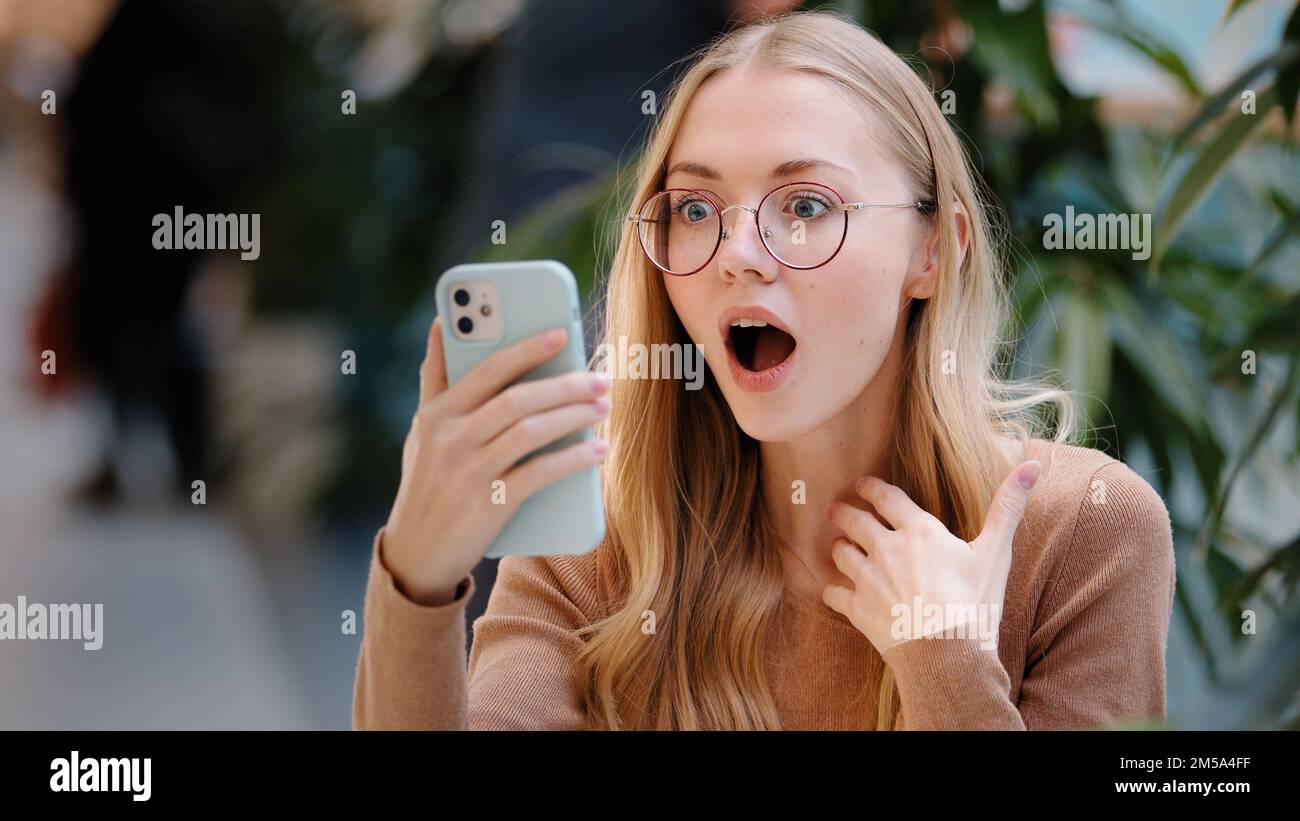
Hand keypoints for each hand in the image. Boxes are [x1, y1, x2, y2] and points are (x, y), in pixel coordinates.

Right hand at [382, 316, 611, 603]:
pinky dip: (573, 458)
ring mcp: (469, 472)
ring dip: (574, 416)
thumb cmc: (426, 482)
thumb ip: (434, 378)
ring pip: (531, 431)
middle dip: (565, 385)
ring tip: (602, 407)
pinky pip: (540, 473)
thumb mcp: (422, 429)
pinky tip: (596, 450)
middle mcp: (451, 438)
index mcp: (438, 414)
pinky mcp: (489, 504)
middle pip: (518, 399)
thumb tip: (441, 323)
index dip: (527, 349)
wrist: (416, 553)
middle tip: (599, 378)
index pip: (488, 370)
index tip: (562, 334)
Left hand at [822, 460, 1041, 653]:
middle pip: (855, 522)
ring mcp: (868, 579)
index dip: (872, 488)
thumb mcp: (995, 553)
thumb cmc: (974, 604)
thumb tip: (1032, 465)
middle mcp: (887, 549)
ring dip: (838, 548)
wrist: (947, 655)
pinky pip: (834, 594)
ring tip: (837, 546)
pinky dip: (832, 591)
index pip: (887, 498)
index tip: (862, 483)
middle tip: (835, 508)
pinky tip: (833, 591)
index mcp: (919, 531)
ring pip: (841, 554)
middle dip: (844, 513)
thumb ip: (1007, 508)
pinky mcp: (857, 609)